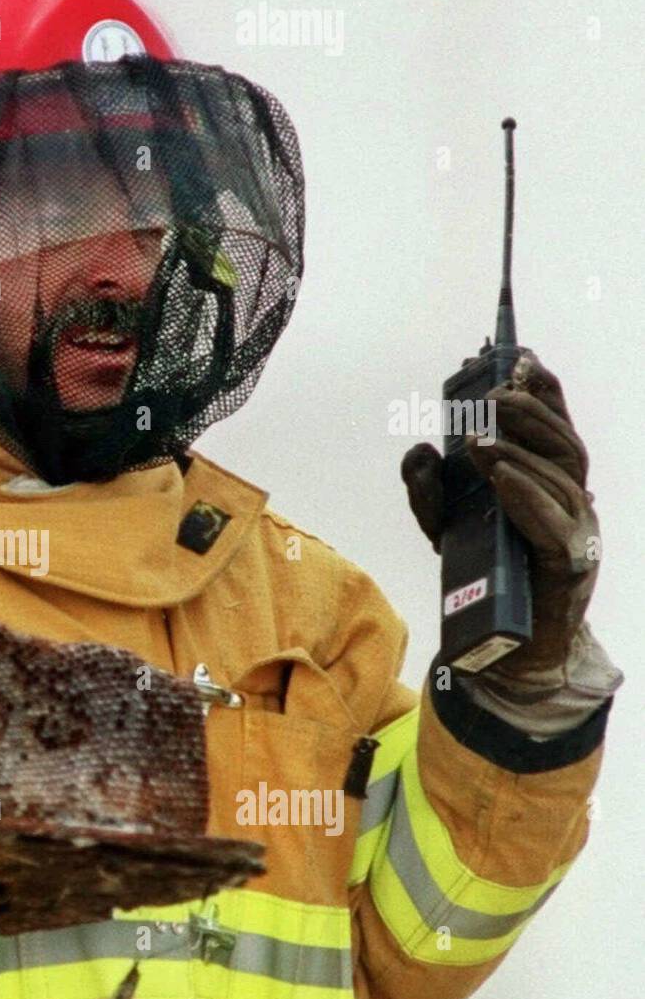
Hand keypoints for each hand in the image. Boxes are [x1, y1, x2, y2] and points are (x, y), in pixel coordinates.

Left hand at [401, 350, 600, 674]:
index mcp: (551, 481)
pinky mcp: (568, 565)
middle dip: (533, 411)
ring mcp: (578, 532)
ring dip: (520, 451)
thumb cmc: (485, 573)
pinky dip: (525, 496)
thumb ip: (428, 487)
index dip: (544, 388)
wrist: (505, 643)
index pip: (555, 426)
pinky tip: (498, 478)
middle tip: (494, 394)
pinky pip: (553, 525)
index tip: (520, 355)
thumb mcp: (444, 524)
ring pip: (562, 479)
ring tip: (480, 438)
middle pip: (567, 443)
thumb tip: (419, 448)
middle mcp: (574, 500)